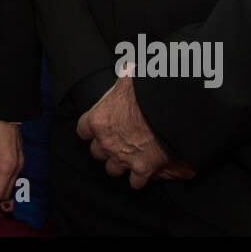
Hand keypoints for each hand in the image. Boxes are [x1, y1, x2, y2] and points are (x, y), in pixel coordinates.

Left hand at [76, 76, 193, 188]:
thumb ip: (123, 77)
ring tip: (128, 158)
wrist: (168, 110)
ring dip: (120, 165)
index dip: (90, 130)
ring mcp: (123, 157)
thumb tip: (127, 68)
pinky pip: (135, 182)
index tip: (97, 129)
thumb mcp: (128, 79)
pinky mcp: (142, 168)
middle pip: (96, 153)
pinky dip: (139, 179)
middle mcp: (106, 141)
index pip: (82, 130)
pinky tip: (144, 172)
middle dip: (105, 149)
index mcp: (98, 119)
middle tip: (116, 143)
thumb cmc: (146, 92)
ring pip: (112, 170)